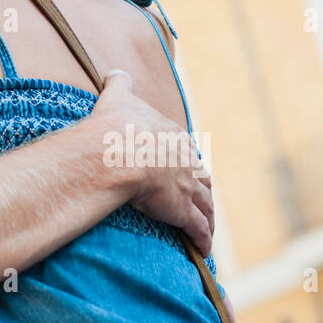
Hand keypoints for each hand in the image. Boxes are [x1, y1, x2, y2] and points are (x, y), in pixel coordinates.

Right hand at [91, 69, 214, 257]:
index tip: (184, 169)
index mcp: (172, 136)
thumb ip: (119, 84)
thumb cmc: (115, 125)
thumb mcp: (118, 97)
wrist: (117, 152)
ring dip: (208, 216)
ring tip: (207, 228)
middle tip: (201, 199)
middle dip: (202, 189)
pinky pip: (198, 228)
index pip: (185, 151)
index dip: (185, 162)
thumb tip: (115, 72)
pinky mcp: (183, 210)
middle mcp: (186, 161)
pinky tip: (204, 250)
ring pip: (206, 204)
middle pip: (202, 178)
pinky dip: (203, 239)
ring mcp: (187, 186)